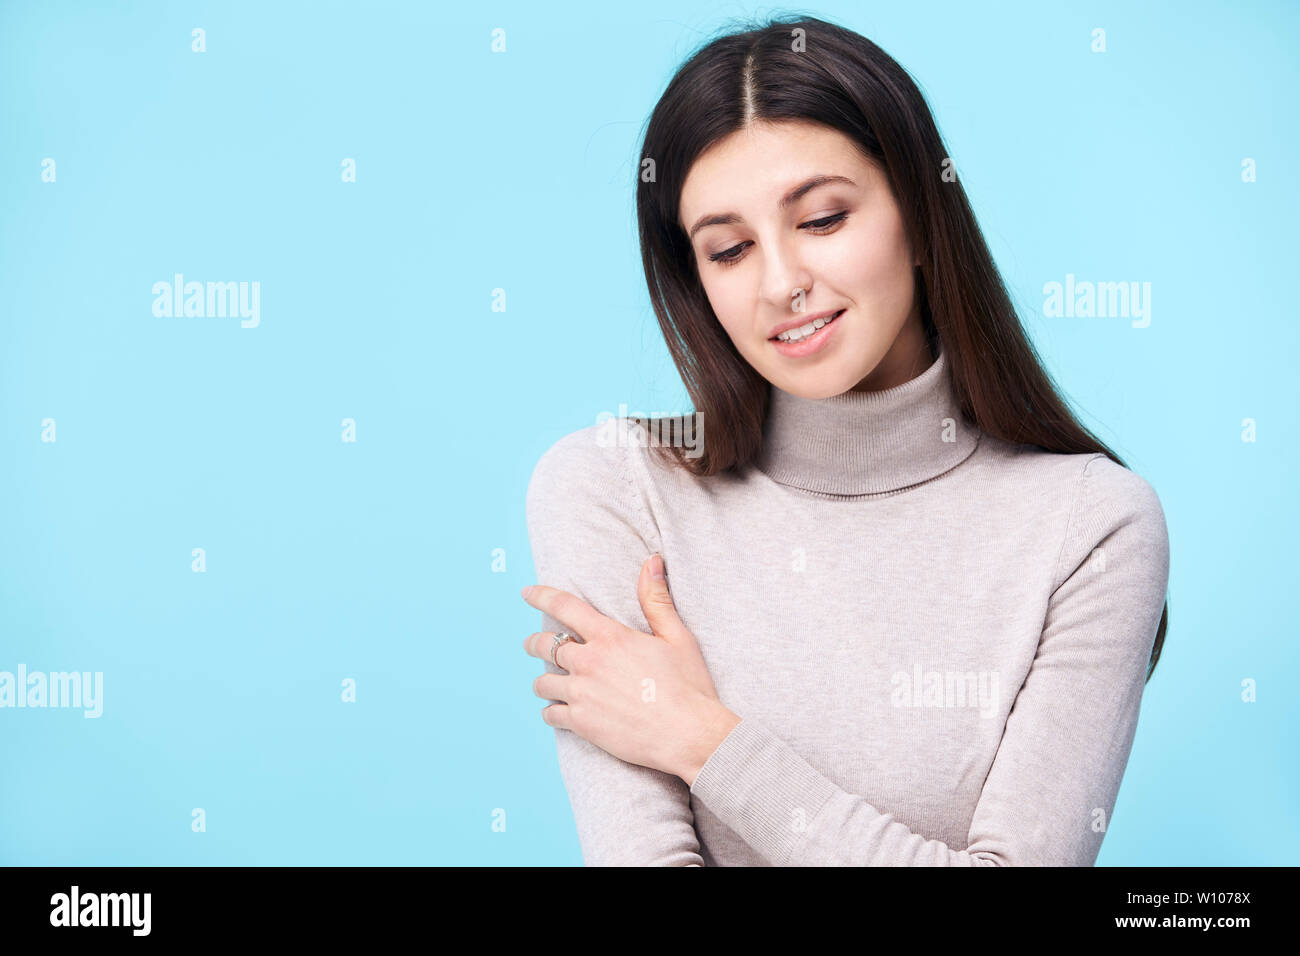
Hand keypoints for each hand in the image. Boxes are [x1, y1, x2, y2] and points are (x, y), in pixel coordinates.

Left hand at [521, 553, 741, 783]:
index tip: (527, 593)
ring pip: (543, 683)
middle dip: (534, 643)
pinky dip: (550, 712)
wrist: (688, 734)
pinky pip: (550, 714)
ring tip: (544, 684)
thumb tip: (651, 561)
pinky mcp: (582, 723)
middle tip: (530, 645)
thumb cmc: (688, 686)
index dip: (542, 597)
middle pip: (545, 646)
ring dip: (542, 681)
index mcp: (610, 637)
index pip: (565, 607)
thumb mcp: (677, 637)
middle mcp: (589, 662)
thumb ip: (656, 599)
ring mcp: (582, 694)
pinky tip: (555, 712)